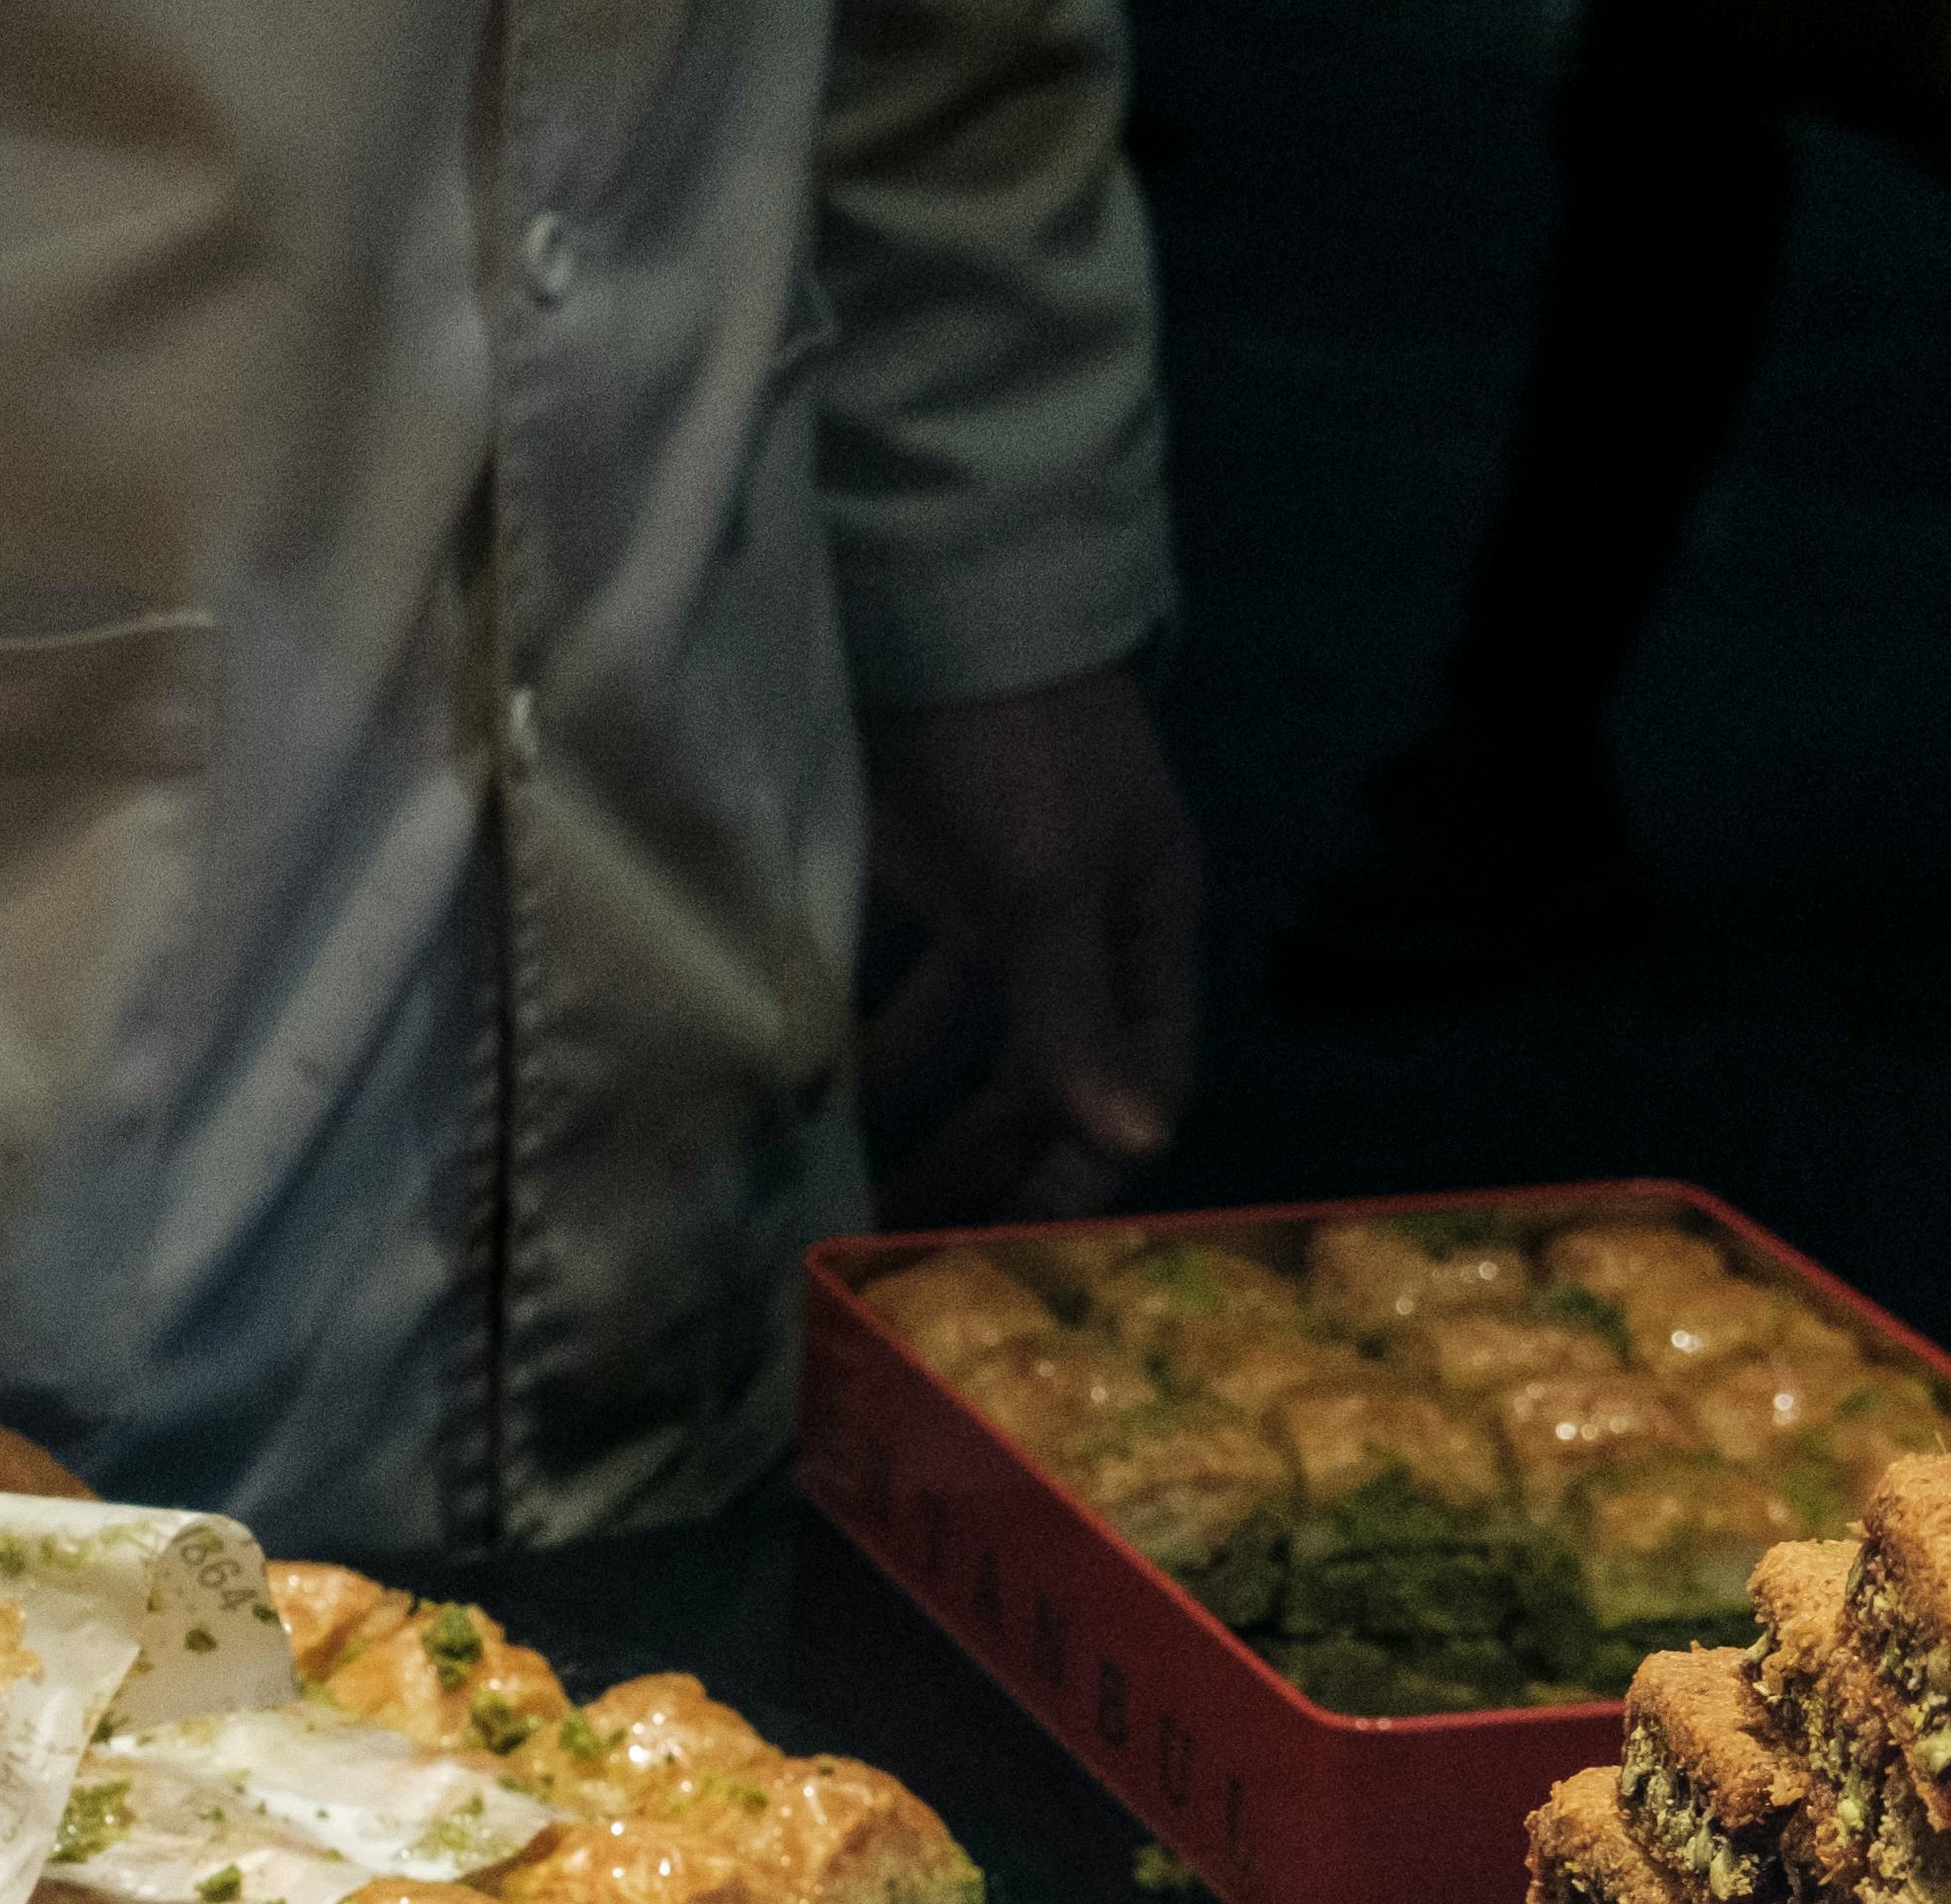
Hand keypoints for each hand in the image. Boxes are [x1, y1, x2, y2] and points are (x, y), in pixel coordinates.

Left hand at [863, 660, 1201, 1227]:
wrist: (931, 599)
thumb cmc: (1018, 737)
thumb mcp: (1051, 877)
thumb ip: (1074, 1010)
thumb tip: (1142, 1142)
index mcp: (1143, 929)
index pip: (1136, 1076)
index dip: (1091, 1164)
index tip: (1025, 1257)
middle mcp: (1076, 932)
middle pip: (1041, 1077)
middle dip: (986, 1162)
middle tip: (911, 1256)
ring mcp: (991, 909)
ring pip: (958, 1047)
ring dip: (912, 1118)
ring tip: (848, 1198)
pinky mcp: (909, 883)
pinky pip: (887, 992)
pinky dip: (854, 1045)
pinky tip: (807, 1100)